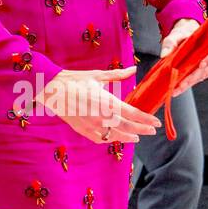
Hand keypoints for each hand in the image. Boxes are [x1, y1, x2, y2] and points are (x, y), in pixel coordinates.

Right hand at [32, 66, 160, 144]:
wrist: (51, 89)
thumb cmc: (75, 80)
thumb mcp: (98, 75)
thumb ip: (119, 75)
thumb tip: (134, 69)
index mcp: (107, 101)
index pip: (133, 114)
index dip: (146, 119)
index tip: (156, 122)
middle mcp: (102, 116)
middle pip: (127, 127)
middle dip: (142, 129)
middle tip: (151, 130)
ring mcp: (92, 125)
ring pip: (115, 136)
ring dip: (128, 136)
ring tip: (136, 136)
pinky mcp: (83, 130)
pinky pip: (100, 139)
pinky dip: (110, 139)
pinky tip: (116, 137)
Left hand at [158, 18, 207, 95]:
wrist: (185, 36)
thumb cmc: (183, 34)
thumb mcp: (175, 35)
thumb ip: (170, 43)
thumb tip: (164, 54)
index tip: (200, 65)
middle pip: (206, 68)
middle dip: (194, 77)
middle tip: (182, 84)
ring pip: (201, 76)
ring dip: (189, 83)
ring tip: (176, 89)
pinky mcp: (201, 72)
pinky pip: (196, 79)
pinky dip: (186, 84)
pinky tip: (177, 89)